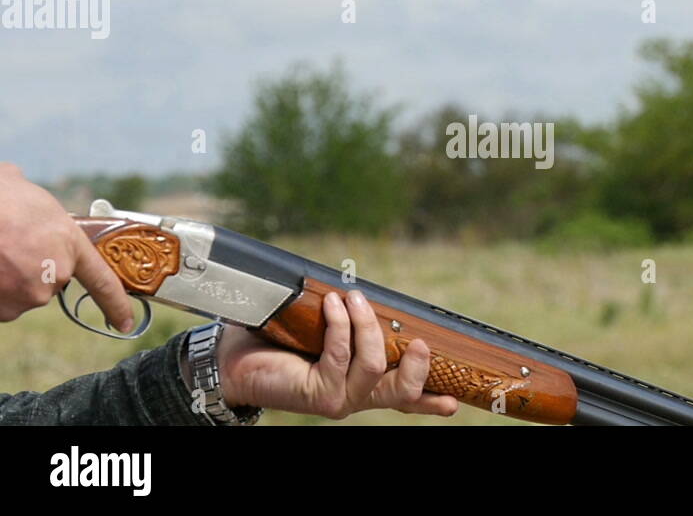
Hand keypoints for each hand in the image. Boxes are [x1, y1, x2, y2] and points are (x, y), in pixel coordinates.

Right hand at [0, 162, 134, 329]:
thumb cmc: (1, 197)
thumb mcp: (31, 194)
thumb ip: (41, 212)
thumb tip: (24, 188)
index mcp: (71, 246)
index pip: (103, 282)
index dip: (115, 305)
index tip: (125, 323)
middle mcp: (56, 275)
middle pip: (47, 284)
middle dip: (29, 270)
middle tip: (10, 247)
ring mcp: (28, 295)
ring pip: (19, 295)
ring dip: (7, 281)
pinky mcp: (3, 309)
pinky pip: (0, 304)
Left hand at [216, 289, 459, 419]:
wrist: (233, 361)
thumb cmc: (279, 341)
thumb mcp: (323, 332)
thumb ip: (348, 325)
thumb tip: (363, 293)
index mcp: (362, 385)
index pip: (404, 397)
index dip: (431, 400)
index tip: (455, 401)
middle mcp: (355, 397)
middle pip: (402, 391)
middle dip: (415, 365)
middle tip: (417, 341)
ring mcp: (339, 399)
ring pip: (374, 365)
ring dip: (366, 325)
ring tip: (352, 298)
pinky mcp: (318, 394)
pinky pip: (339, 354)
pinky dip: (339, 324)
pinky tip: (332, 305)